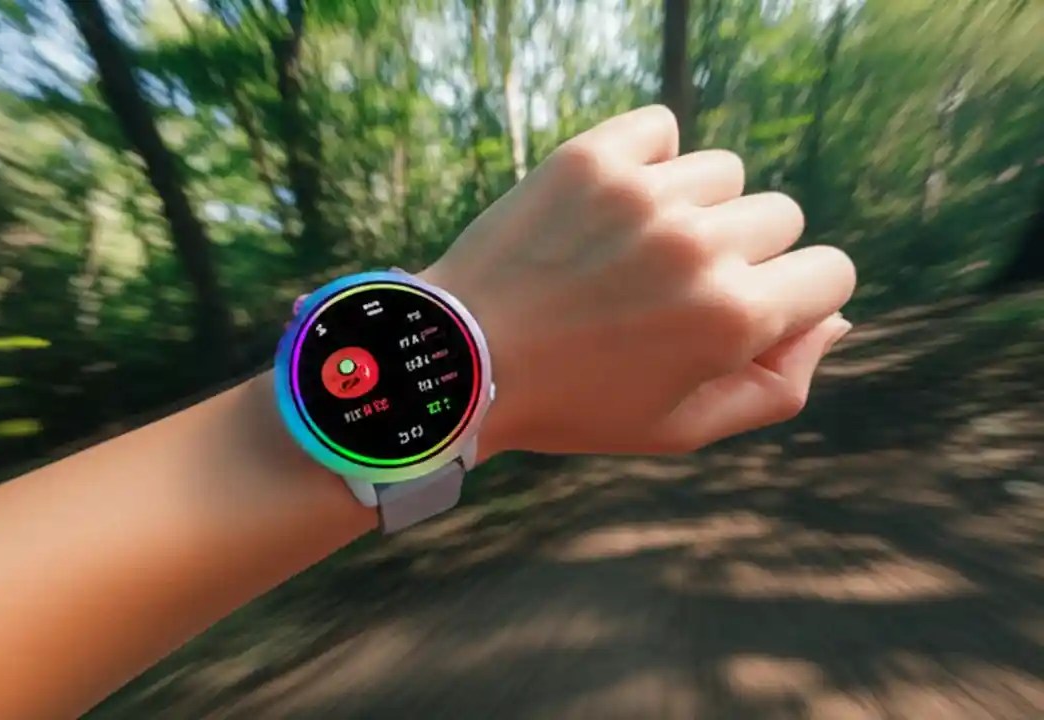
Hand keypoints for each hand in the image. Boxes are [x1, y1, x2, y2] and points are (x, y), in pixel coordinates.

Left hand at [422, 105, 855, 455]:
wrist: (458, 360)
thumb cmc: (573, 404)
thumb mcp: (682, 428)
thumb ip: (778, 385)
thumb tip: (834, 321)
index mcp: (733, 317)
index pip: (832, 273)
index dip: (794, 297)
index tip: (742, 310)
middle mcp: (700, 246)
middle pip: (781, 217)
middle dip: (744, 254)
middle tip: (670, 289)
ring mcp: (644, 195)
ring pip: (723, 174)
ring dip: (694, 207)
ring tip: (631, 250)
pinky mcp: (591, 157)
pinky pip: (661, 129)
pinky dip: (648, 158)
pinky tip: (612, 205)